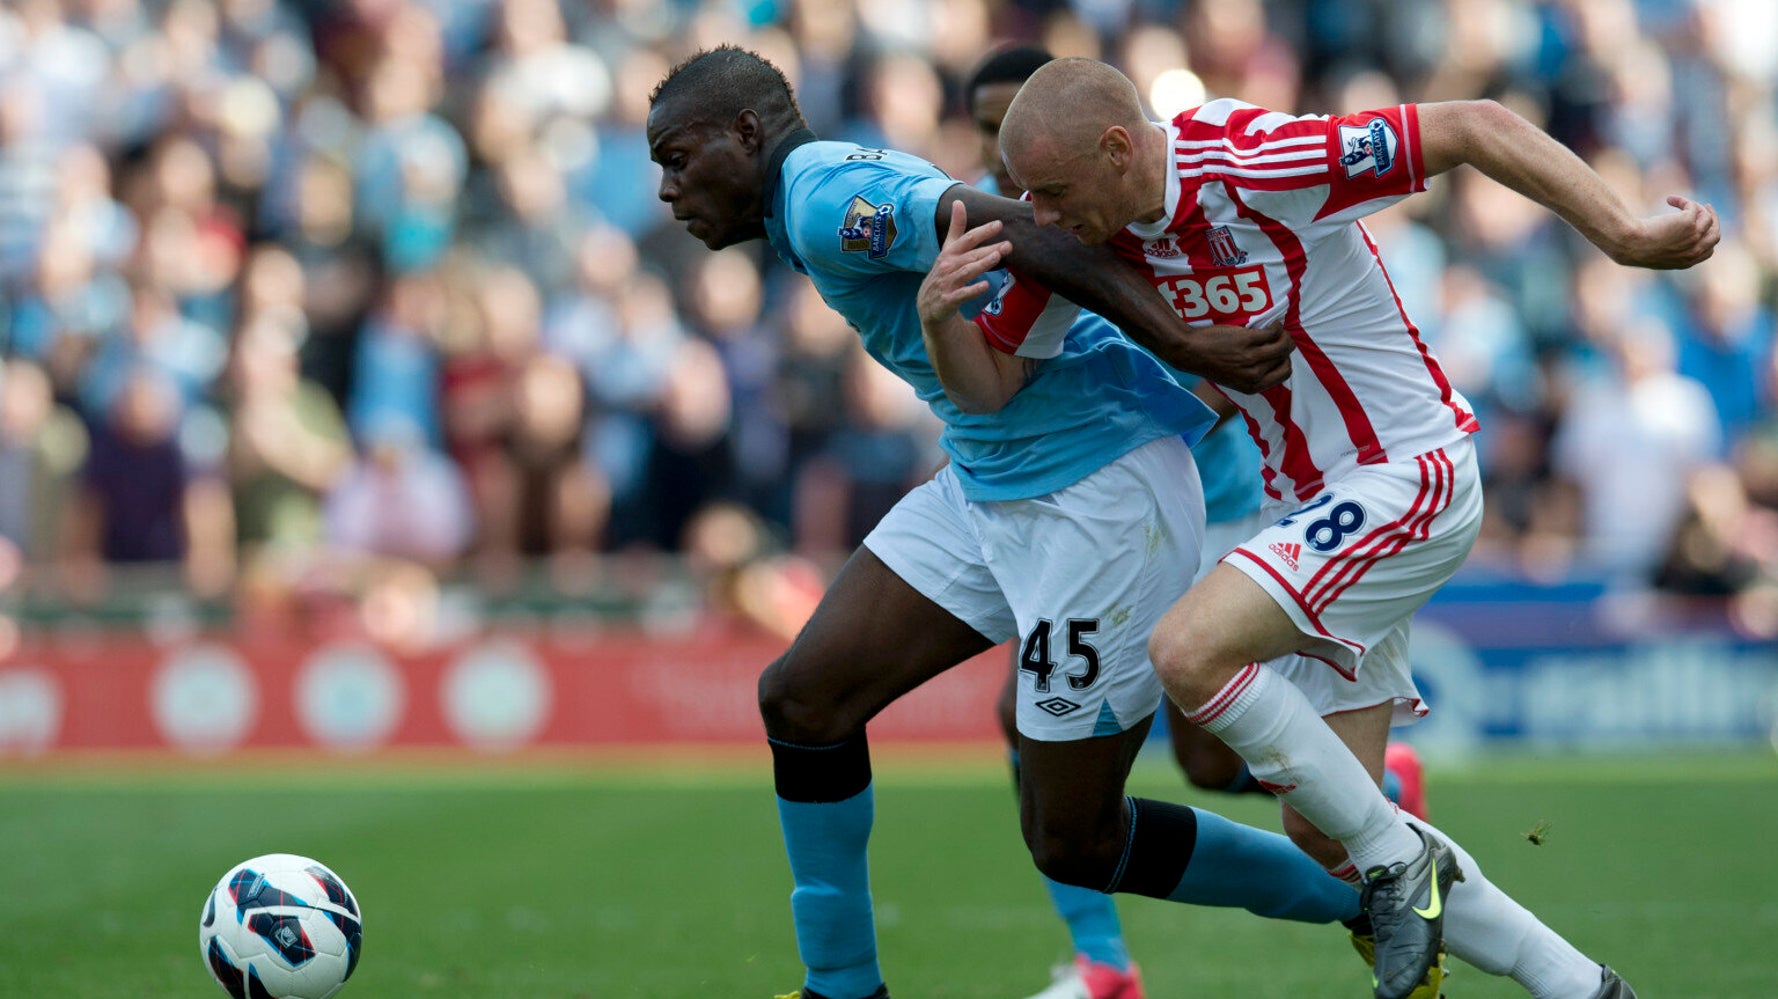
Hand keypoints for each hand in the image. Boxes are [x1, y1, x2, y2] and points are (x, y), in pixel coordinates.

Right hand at [918, 200, 1010, 326]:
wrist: (929, 305)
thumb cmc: (944, 273)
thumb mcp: (948, 249)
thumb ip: (956, 227)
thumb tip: (958, 201)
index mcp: (949, 253)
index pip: (967, 239)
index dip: (982, 231)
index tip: (999, 224)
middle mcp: (948, 266)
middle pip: (971, 255)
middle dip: (989, 249)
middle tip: (1008, 245)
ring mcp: (948, 283)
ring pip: (966, 272)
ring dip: (981, 264)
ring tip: (997, 257)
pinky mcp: (949, 299)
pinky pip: (962, 294)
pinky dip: (973, 289)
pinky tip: (985, 285)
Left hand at [1177, 318, 1294, 393]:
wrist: (1191, 351)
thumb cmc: (1211, 363)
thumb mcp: (1233, 378)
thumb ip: (1251, 375)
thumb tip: (1272, 364)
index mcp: (1252, 387)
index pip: (1283, 375)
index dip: (1285, 363)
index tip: (1280, 354)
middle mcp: (1254, 374)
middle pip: (1285, 359)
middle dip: (1287, 347)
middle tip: (1281, 339)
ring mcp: (1251, 357)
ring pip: (1283, 345)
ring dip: (1285, 335)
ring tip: (1278, 330)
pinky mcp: (1248, 340)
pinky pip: (1273, 332)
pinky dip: (1277, 326)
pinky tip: (1272, 324)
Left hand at [1608, 195, 1719, 269]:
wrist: (1629, 244)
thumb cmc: (1633, 248)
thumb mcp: (1655, 253)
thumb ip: (1669, 249)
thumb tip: (1673, 236)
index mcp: (1686, 263)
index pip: (1708, 251)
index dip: (1708, 236)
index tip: (1702, 225)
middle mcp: (1694, 252)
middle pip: (1715, 235)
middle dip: (1713, 220)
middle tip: (1705, 207)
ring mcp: (1694, 237)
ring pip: (1707, 218)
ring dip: (1695, 207)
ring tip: (1677, 201)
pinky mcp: (1689, 223)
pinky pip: (1693, 207)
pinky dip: (1683, 201)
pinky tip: (1669, 200)